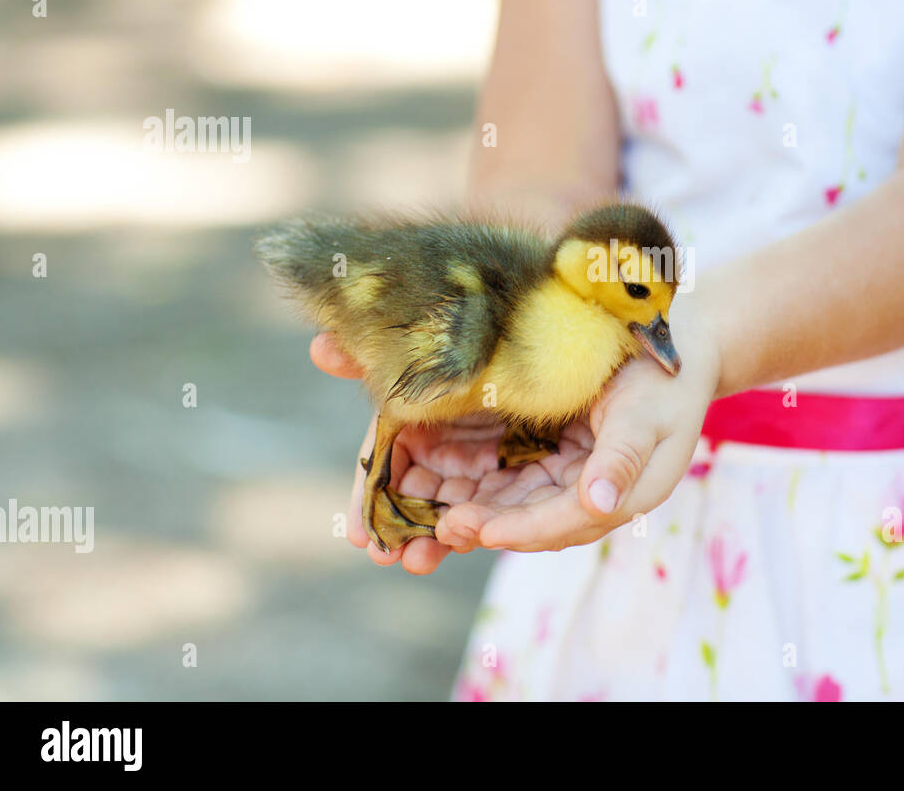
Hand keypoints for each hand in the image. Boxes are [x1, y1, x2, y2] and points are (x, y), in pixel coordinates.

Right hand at [311, 333, 511, 574]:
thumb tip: (317, 348)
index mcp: (425, 410)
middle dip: (398, 527)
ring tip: (418, 561)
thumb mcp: (454, 350)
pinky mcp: (524, 477)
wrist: (587, 354)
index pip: (385, 457)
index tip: (356, 531)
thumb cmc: (513, 343)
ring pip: (452, 506)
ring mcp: (486, 461)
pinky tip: (467, 542)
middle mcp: (451, 438)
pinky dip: (480, 527)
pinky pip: (497, 507)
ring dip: (433, 537)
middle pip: (416, 491)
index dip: (370, 495)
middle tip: (384, 556)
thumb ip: (388, 358)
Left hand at [444, 306, 721, 551]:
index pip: (569, 519)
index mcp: (629, 493)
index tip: (480, 529)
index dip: (524, 527)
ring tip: (435, 516)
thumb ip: (623, 457)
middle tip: (441, 528)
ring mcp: (576, 479)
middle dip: (490, 527)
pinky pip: (514, 481)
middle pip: (539, 522)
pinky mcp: (557, 460)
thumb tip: (600, 504)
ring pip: (521, 507)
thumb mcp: (647, 413)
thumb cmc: (664, 378)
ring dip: (481, 513)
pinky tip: (446, 485)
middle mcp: (598, 495)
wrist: (675, 348)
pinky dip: (482, 487)